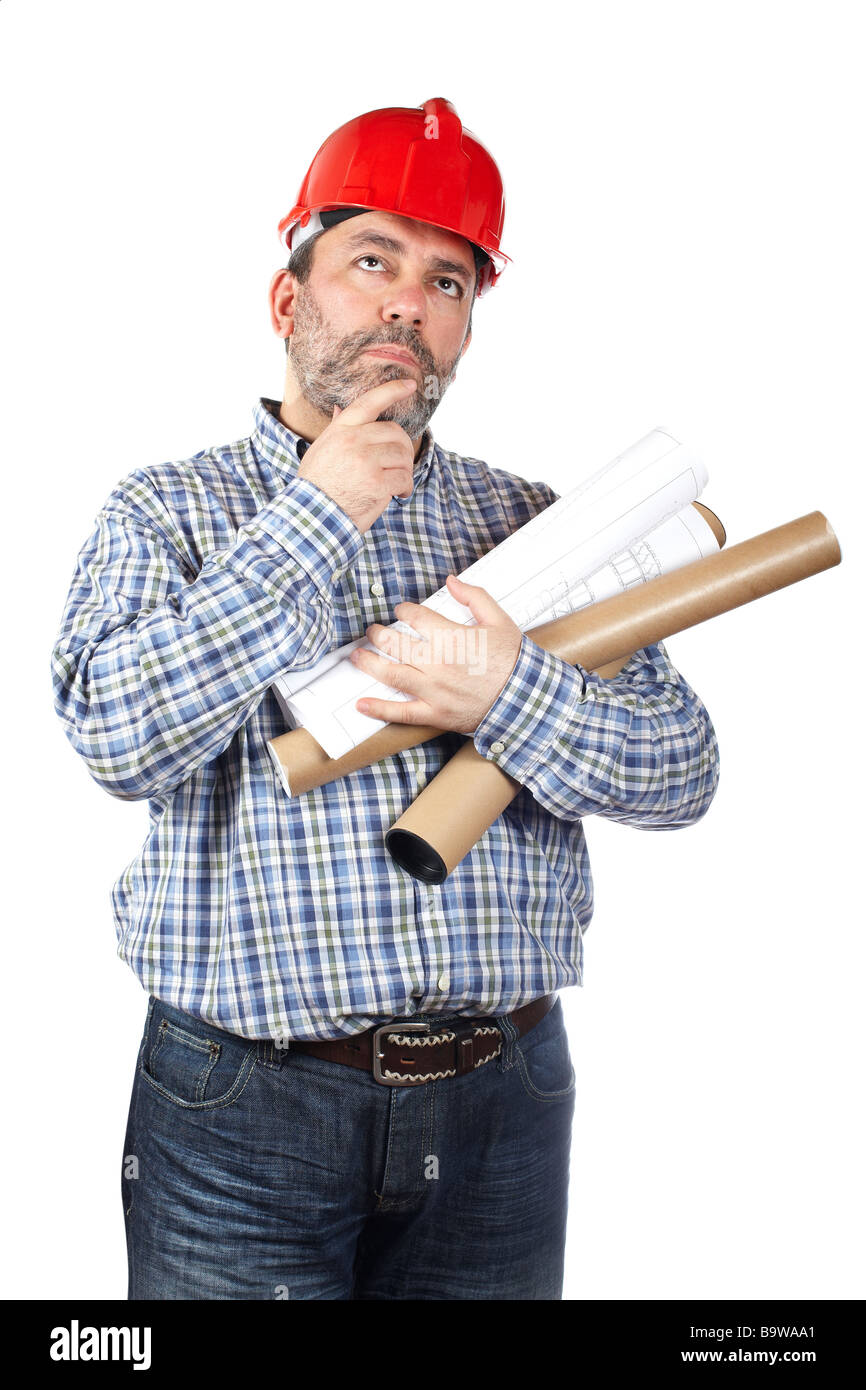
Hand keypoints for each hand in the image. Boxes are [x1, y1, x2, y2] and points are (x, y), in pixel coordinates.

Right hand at [297, 378, 418, 533]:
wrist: (312, 515)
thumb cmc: (317, 484)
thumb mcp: (320, 449)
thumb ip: (337, 429)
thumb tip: (342, 408)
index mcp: (341, 430)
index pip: (370, 402)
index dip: (392, 390)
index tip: (410, 385)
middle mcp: (353, 440)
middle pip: (396, 433)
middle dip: (402, 449)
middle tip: (398, 465)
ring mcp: (366, 461)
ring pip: (403, 456)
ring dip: (404, 471)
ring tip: (395, 484)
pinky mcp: (376, 482)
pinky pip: (404, 478)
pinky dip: (405, 488)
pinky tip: (398, 495)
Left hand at [348, 574, 523, 735]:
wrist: (524, 698)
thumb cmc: (513, 661)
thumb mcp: (499, 620)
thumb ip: (475, 596)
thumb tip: (452, 580)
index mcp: (450, 637)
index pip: (415, 617)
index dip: (404, 610)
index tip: (401, 611)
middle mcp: (436, 662)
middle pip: (395, 643)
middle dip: (378, 634)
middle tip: (372, 631)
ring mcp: (432, 689)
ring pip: (391, 673)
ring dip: (368, 663)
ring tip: (357, 656)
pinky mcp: (434, 712)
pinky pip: (401, 712)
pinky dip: (379, 708)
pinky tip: (361, 704)